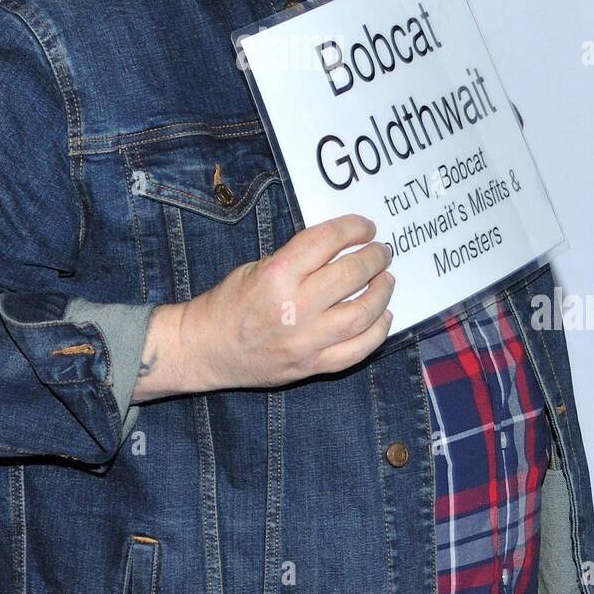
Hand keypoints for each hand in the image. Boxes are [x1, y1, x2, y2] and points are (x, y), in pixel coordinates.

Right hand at [173, 213, 394, 391]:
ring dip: (382, 294)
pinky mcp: (312, 365)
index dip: (354, 229)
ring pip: (361, 315)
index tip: (366, 228)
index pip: (327, 240)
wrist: (207, 349)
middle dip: (374, 258)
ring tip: (386, 281)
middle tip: (382, 252)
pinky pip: (356, 352)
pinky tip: (383, 317)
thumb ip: (298, 258)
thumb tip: (341, 248)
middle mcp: (294, 307)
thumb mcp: (258, 266)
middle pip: (351, 275)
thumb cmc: (229, 302)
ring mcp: (305, 340)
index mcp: (277, 275)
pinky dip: (376, 333)